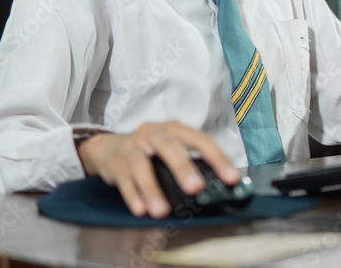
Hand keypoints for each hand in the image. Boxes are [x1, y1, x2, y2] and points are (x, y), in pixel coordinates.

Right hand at [77, 120, 237, 217]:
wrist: (108, 148)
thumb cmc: (150, 151)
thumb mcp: (171, 150)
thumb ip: (192, 163)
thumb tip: (219, 187)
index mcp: (175, 129)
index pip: (200, 140)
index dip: (217, 158)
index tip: (231, 178)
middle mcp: (154, 133)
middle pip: (170, 147)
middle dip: (184, 168)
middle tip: (196, 188)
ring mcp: (133, 146)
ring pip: (141, 165)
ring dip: (152, 189)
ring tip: (162, 211)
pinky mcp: (116, 163)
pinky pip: (124, 179)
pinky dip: (133, 195)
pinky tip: (140, 209)